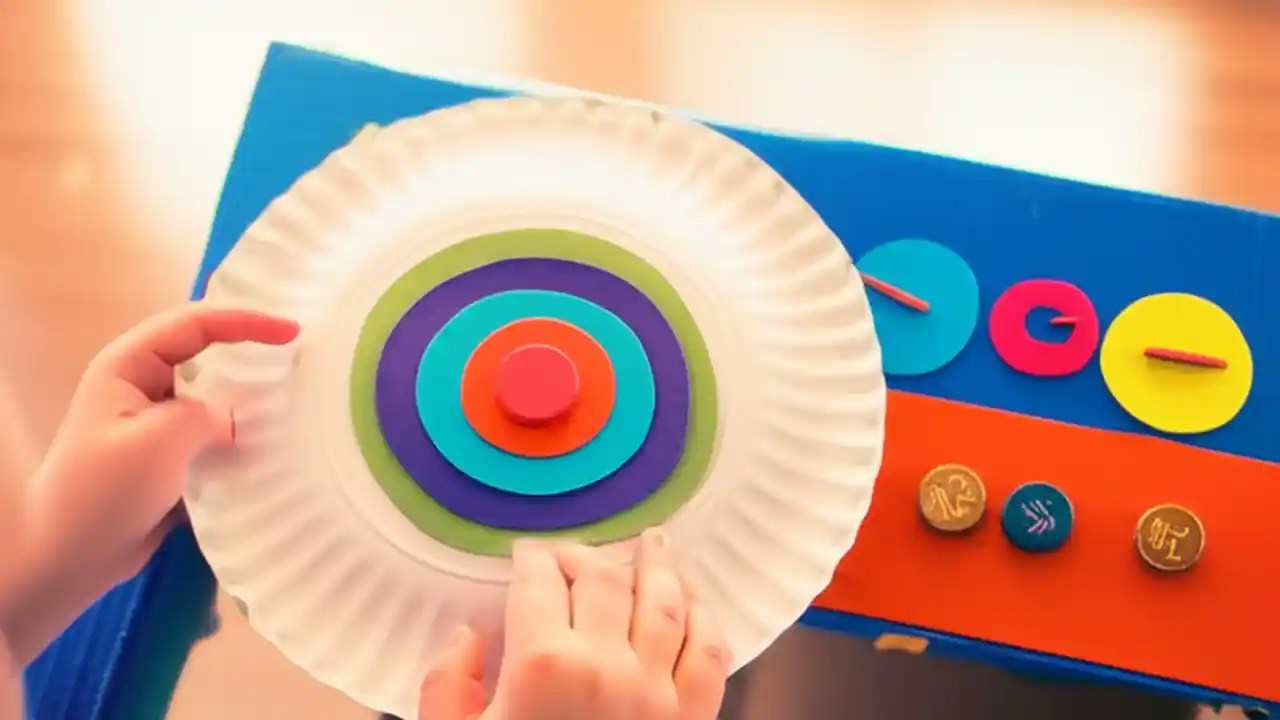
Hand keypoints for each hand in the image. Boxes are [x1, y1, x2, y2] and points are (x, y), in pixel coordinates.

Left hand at [0, 303, 298, 663]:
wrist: (70, 559)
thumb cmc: (101, 494)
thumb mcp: (157, 443)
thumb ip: (206, 416)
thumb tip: (238, 418)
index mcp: (127, 366)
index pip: (194, 325)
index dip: (246, 322)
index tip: (294, 333)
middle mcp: (141, 386)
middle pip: (206, 354)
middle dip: (251, 355)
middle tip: (302, 362)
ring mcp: (155, 423)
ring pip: (214, 397)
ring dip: (249, 401)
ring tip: (295, 405)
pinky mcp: (169, 457)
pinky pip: (214, 434)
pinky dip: (241, 437)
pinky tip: (270, 448)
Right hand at [418, 531, 730, 719]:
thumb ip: (446, 689)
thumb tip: (465, 639)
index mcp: (543, 666)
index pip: (539, 581)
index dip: (532, 558)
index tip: (527, 554)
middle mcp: (607, 666)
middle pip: (603, 579)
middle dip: (586, 555)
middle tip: (573, 552)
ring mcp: (657, 692)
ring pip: (666, 601)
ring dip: (658, 565)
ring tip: (654, 542)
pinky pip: (710, 652)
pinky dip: (705, 617)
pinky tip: (695, 602)